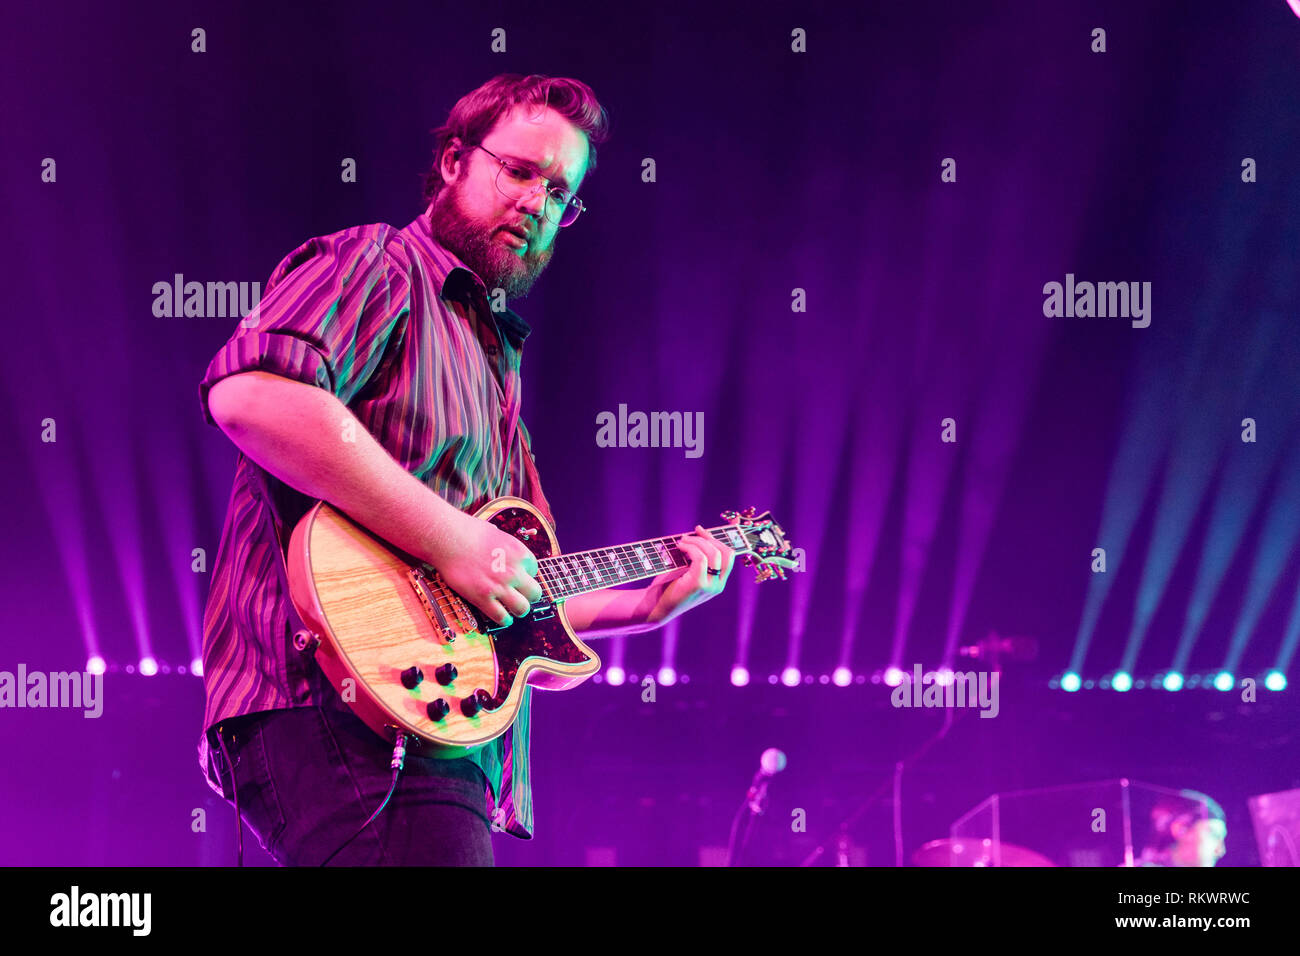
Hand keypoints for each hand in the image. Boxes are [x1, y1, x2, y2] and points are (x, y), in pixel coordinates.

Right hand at [434, 512, 541, 626]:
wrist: (446, 538)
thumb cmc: (467, 532)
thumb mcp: (496, 533)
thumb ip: (506, 547)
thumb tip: (507, 552)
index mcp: (519, 552)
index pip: (534, 570)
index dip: (525, 575)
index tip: (518, 577)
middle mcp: (513, 571)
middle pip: (534, 593)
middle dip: (528, 595)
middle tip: (520, 595)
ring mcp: (499, 586)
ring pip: (522, 608)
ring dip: (519, 610)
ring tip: (513, 609)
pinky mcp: (482, 598)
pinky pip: (502, 617)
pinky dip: (504, 620)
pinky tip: (502, 617)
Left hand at [644, 525, 735, 626]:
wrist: (654, 607)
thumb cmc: (668, 586)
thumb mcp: (687, 570)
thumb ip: (697, 557)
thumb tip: (699, 533)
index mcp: (718, 582)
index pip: (730, 556)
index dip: (723, 538)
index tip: (717, 524)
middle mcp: (718, 585)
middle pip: (725, 552)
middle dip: (709, 538)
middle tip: (695, 531)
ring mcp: (710, 586)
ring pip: (713, 553)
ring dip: (697, 542)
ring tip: (683, 540)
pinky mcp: (698, 584)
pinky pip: (701, 558)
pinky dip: (690, 548)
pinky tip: (680, 546)